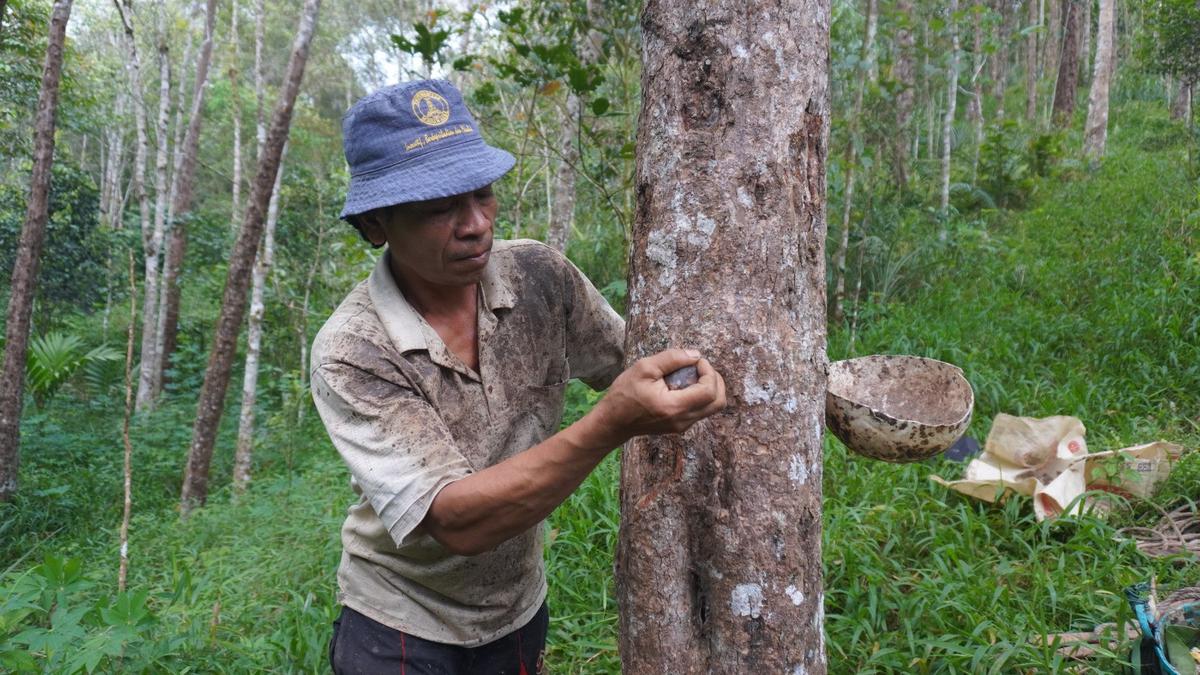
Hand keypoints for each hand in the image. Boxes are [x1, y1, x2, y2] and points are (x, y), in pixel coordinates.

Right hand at [589, 348, 726, 446]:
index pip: (710, 391)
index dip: (709, 371)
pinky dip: (699, 395)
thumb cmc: (624, 394)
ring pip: (712, 407)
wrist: (613, 422)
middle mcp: (683, 420)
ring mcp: (683, 425)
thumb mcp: (644, 368)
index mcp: (674, 407)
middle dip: (715, 380)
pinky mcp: (680, 425)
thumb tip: (696, 355)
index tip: (694, 360)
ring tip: (691, 375)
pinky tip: (682, 385)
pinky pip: (701, 409)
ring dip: (709, 387)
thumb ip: (672, 359)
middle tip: (699, 367)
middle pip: (719, 402)